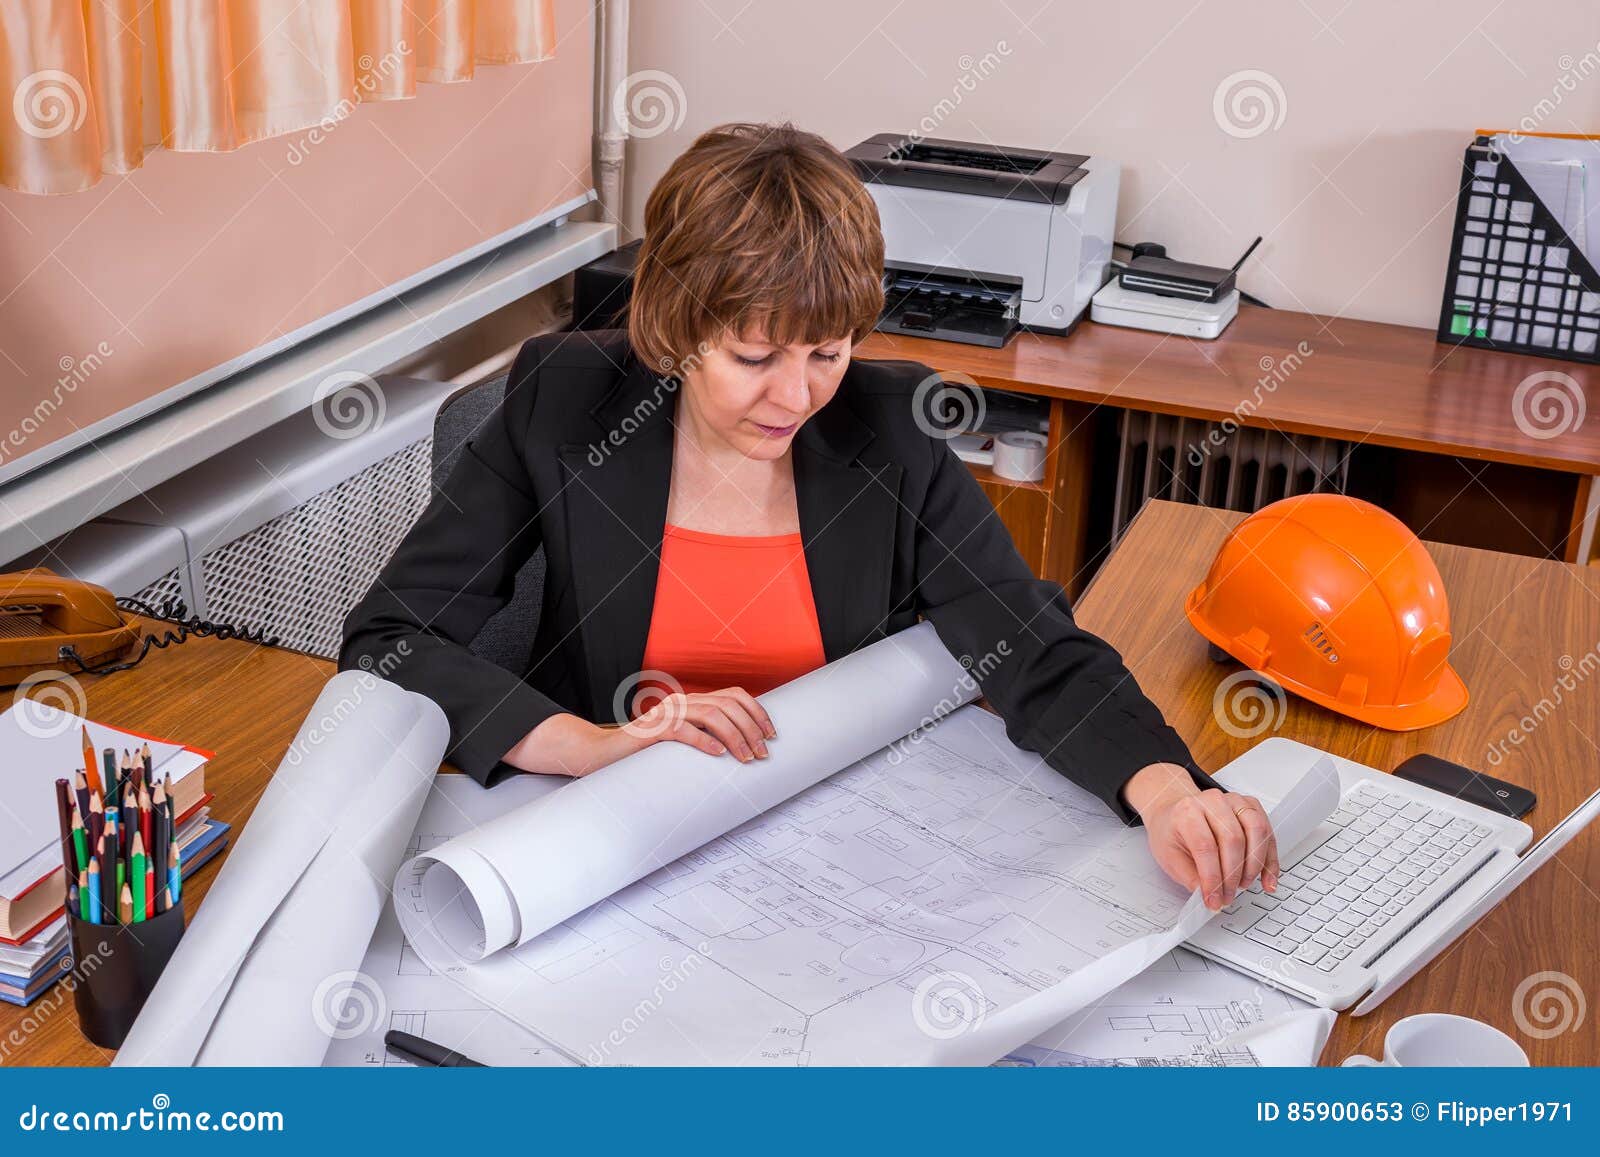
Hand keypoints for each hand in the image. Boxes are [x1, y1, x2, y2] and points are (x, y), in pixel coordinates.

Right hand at [503, 687, 775, 777]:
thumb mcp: (683, 739)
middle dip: (751, 728)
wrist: (604, 754)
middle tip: (764, 753)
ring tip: (747, 757)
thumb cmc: (648, 752)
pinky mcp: (653, 730)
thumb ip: (706, 735)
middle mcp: (683, 702)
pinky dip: (705, 741)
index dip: (757, 711)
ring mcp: (667, 713)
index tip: (771, 733)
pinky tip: (718, 754)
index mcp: (693, 701)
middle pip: (728, 705)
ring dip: (735, 737)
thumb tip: (743, 748)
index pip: (734, 695)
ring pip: (712, 715)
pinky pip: (684, 731)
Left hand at [1122, 762, 1279, 909]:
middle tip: (1228, 896)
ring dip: (1254, 865)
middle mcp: (1212, 801)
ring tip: (1244, 885)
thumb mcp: (1169, 857)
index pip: (1205, 846)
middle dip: (1233, 875)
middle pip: (1233, 839)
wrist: (1174, 813)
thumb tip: (1210, 896)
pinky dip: (1270, 858)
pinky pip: (1268, 831)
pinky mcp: (1250, 806)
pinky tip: (1267, 878)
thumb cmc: (1172, 832)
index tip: (1214, 899)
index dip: (1213, 878)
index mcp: (1187, 812)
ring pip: (1256, 831)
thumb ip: (1189, 877)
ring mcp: (1233, 801)